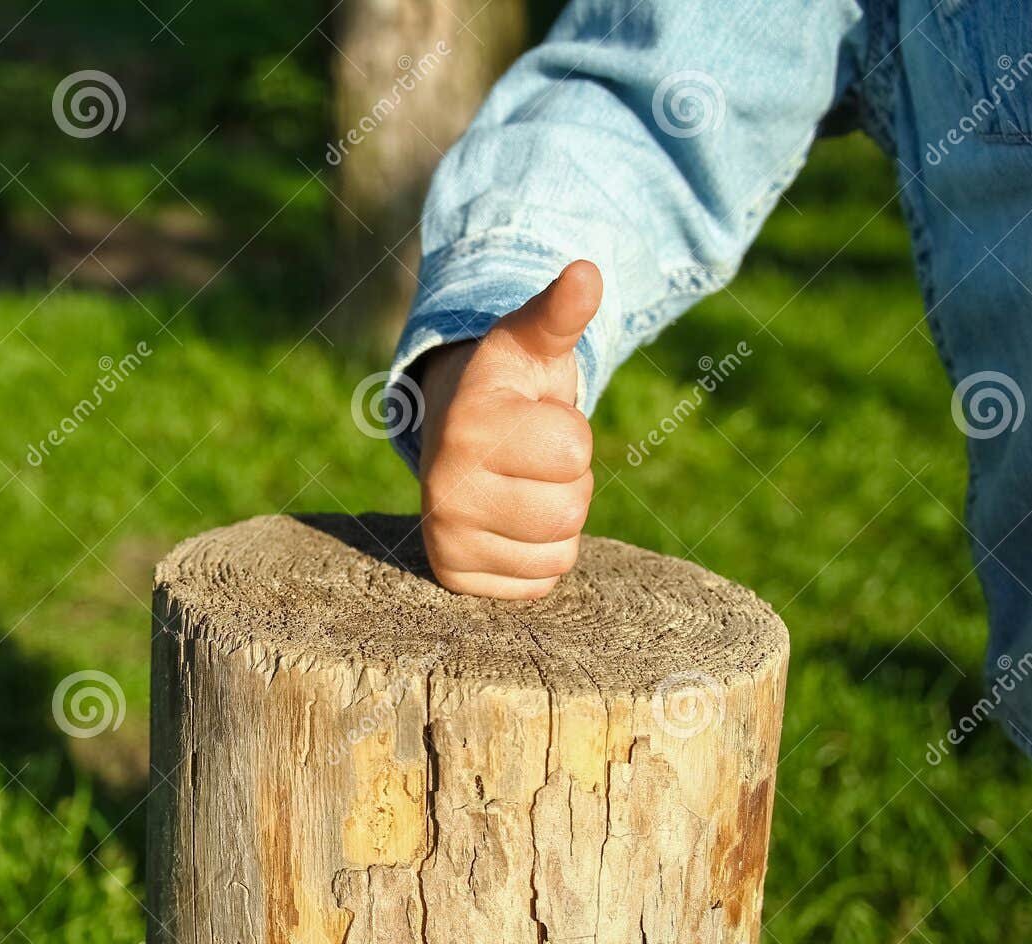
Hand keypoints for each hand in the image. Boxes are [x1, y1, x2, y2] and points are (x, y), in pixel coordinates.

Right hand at [418, 260, 601, 598]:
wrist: (452, 437)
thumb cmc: (507, 390)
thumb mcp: (530, 345)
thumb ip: (559, 313)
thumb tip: (587, 273)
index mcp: (467, 422)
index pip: (573, 450)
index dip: (570, 433)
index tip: (534, 421)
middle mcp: (444, 484)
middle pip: (570, 509)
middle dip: (567, 482)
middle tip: (531, 463)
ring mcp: (444, 535)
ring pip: (558, 550)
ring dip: (555, 522)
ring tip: (521, 490)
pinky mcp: (452, 575)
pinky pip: (538, 582)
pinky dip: (537, 558)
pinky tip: (510, 526)